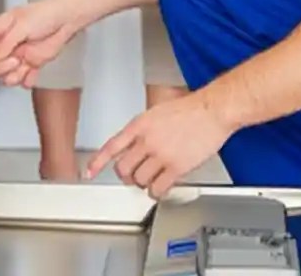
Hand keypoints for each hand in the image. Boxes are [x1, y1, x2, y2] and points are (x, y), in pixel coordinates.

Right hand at [0, 0, 80, 87]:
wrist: (64, 21)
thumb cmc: (44, 14)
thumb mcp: (21, 25)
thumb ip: (6, 42)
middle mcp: (3, 46)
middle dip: (4, 64)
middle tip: (18, 54)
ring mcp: (15, 58)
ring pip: (3, 77)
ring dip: (16, 72)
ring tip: (26, 58)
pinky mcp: (27, 66)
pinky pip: (19, 82)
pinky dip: (27, 77)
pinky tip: (33, 66)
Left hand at [83, 90, 233, 198]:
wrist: (212, 110)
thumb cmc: (190, 109)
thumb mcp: (157, 112)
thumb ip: (143, 129)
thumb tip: (134, 145)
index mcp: (140, 125)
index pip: (112, 146)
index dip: (98, 162)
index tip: (89, 172)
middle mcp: (147, 140)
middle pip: (123, 168)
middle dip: (127, 175)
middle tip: (133, 176)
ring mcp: (161, 154)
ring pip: (139, 180)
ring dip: (143, 184)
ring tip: (152, 180)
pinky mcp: (176, 167)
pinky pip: (158, 188)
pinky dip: (156, 192)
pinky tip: (161, 188)